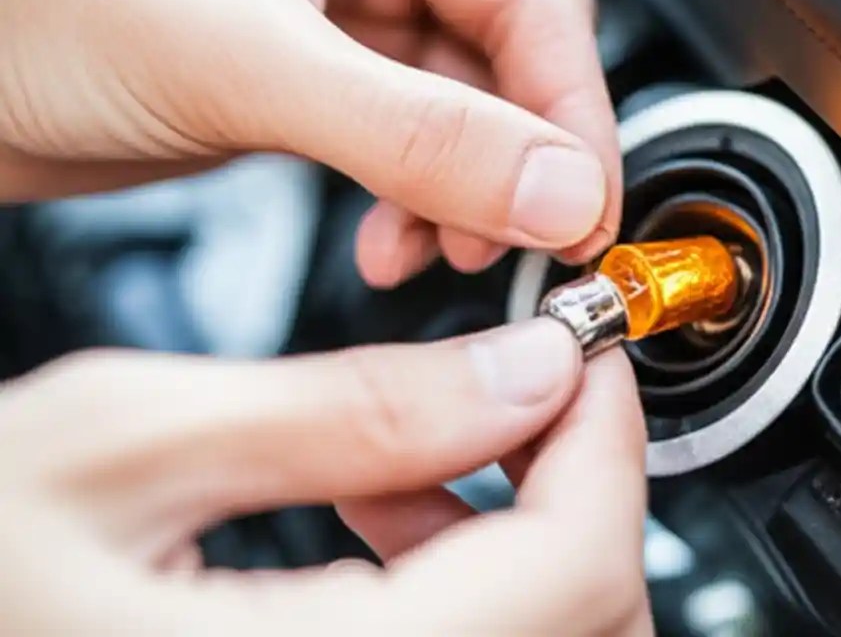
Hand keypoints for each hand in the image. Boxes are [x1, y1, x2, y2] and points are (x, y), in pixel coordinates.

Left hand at [0, 0, 619, 279]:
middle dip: (521, 165)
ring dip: (470, 198)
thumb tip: (557, 187)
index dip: (569, 113)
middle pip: (510, 60)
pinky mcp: (309, 84)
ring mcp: (341, 18)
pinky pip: (407, 147)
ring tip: (442, 252)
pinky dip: (417, 204)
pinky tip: (394, 243)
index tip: (581, 212)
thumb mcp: (243, 59)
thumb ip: (417, 130)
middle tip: (527, 246)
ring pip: (463, 114)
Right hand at [0, 320, 651, 634]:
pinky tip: (371, 510)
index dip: (607, 435)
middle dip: (572, 483)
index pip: (579, 568)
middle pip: (587, 617)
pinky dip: (463, 578)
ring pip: (540, 635)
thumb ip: (352, 409)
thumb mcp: (118, 445)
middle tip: (512, 384)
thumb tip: (524, 370)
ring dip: (518, 529)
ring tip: (411, 445)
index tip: (583, 347)